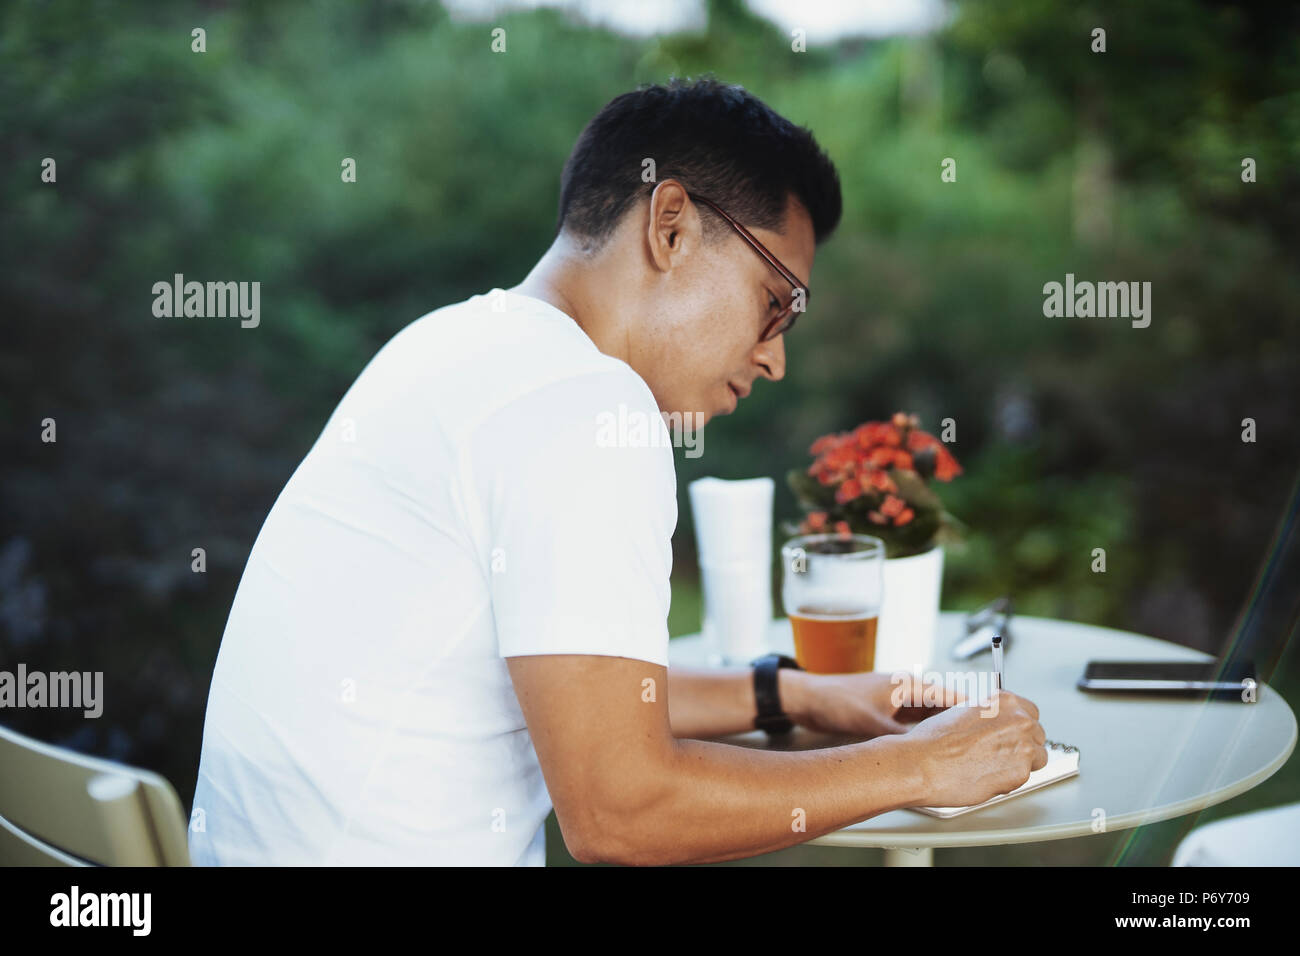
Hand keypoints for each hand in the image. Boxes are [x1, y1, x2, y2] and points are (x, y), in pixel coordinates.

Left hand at [781, 669, 966, 737]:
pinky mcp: (889, 712)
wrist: (809, 699)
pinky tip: (933, 749)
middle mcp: (908, 690)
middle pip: (946, 708)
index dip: (973, 711)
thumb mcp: (873, 723)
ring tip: (964, 749)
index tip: (992, 726)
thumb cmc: (838, 702)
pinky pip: (916, 723)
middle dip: (962, 725)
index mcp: (909, 684)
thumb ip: (901, 738)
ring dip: (944, 730)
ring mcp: (899, 701)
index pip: (951, 696)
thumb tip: (925, 754)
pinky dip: (925, 734)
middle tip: (982, 745)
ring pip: (931, 717)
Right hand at [902, 689, 1047, 807]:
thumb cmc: (934, 741)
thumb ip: (990, 716)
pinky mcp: (1020, 773)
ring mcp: (1023, 746)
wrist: (923, 764)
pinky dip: (1009, 780)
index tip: (1012, 734)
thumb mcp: (963, 712)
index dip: (1020, 726)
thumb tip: (1000, 726)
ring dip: (1021, 763)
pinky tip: (986, 776)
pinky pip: (1024, 778)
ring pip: (1038, 758)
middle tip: (999, 754)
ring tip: (992, 766)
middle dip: (1023, 745)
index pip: (1031, 712)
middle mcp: (1019, 720)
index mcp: (1004, 701)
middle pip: (1038, 735)